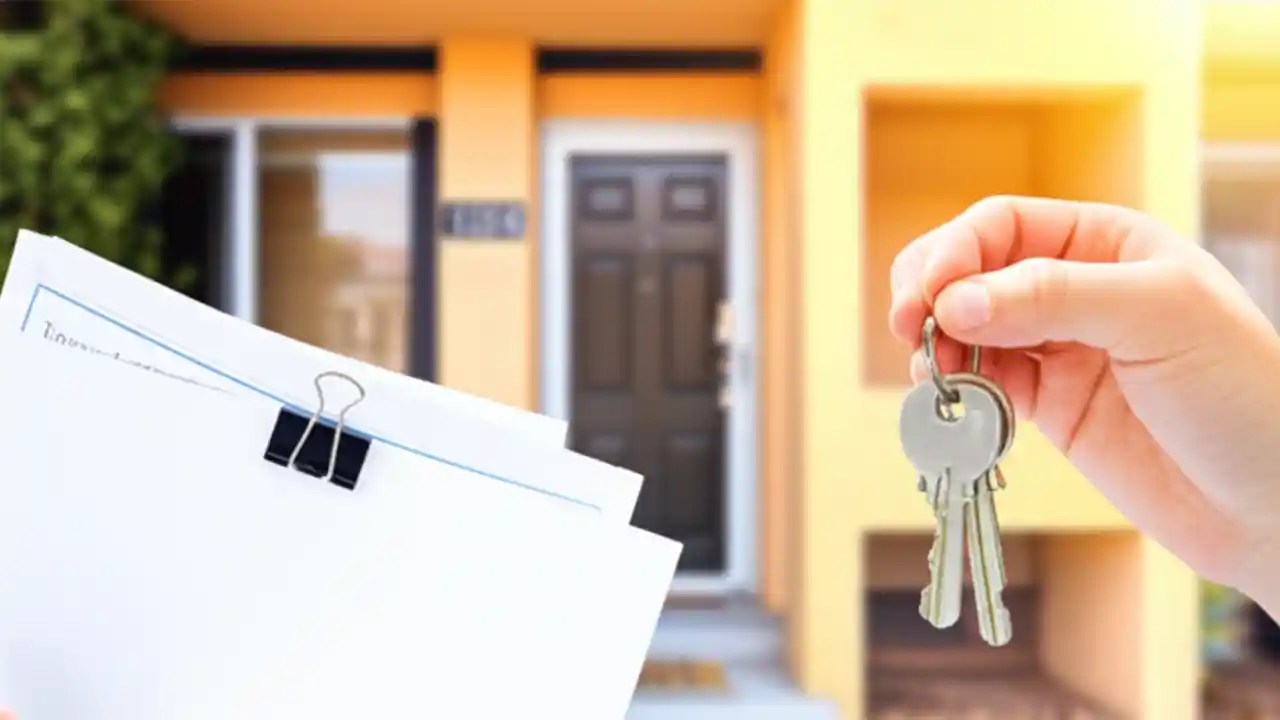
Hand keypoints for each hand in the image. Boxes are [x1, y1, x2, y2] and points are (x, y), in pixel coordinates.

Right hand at [889, 196, 1279, 615]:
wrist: (1273, 505)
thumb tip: (954, 302)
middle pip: (971, 272)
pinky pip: (982, 387)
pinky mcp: (1049, 408)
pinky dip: (957, 394)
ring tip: (932, 378)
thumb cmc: (1244, 393)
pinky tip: (958, 409)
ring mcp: (1059, 349)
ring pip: (966, 330)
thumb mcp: (1157, 317)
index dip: (954, 253)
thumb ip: (1052, 296)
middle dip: (932, 295)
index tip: (927, 299)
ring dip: (938, 349)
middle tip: (910, 332)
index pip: (1002, 225)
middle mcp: (1077, 288)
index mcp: (1108, 243)